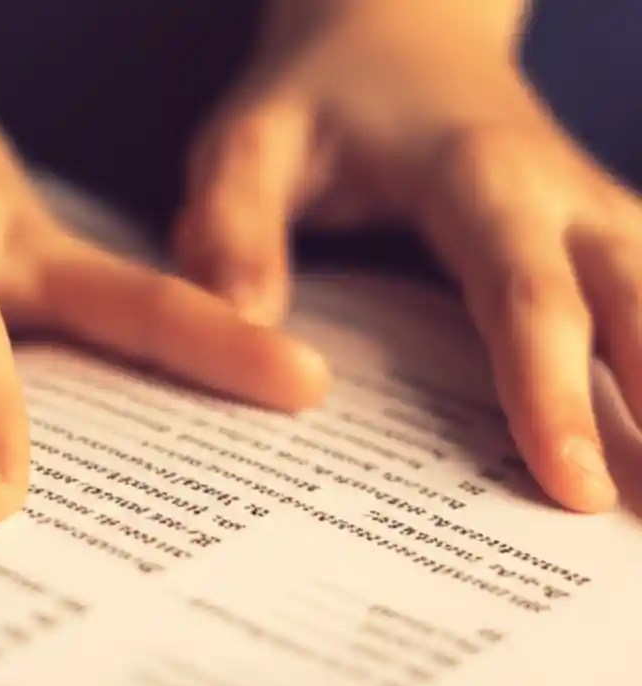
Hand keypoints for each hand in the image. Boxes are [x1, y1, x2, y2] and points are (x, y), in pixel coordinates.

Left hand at [174, 4, 641, 511]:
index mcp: (475, 173)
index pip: (527, 296)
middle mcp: (557, 191)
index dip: (555, 392)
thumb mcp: (250, 140)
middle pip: (638, 301)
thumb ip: (236, 224)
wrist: (392, 23)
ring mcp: (590, 207)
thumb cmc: (316, 92)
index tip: (573, 486)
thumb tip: (246, 324)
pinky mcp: (596, 226)